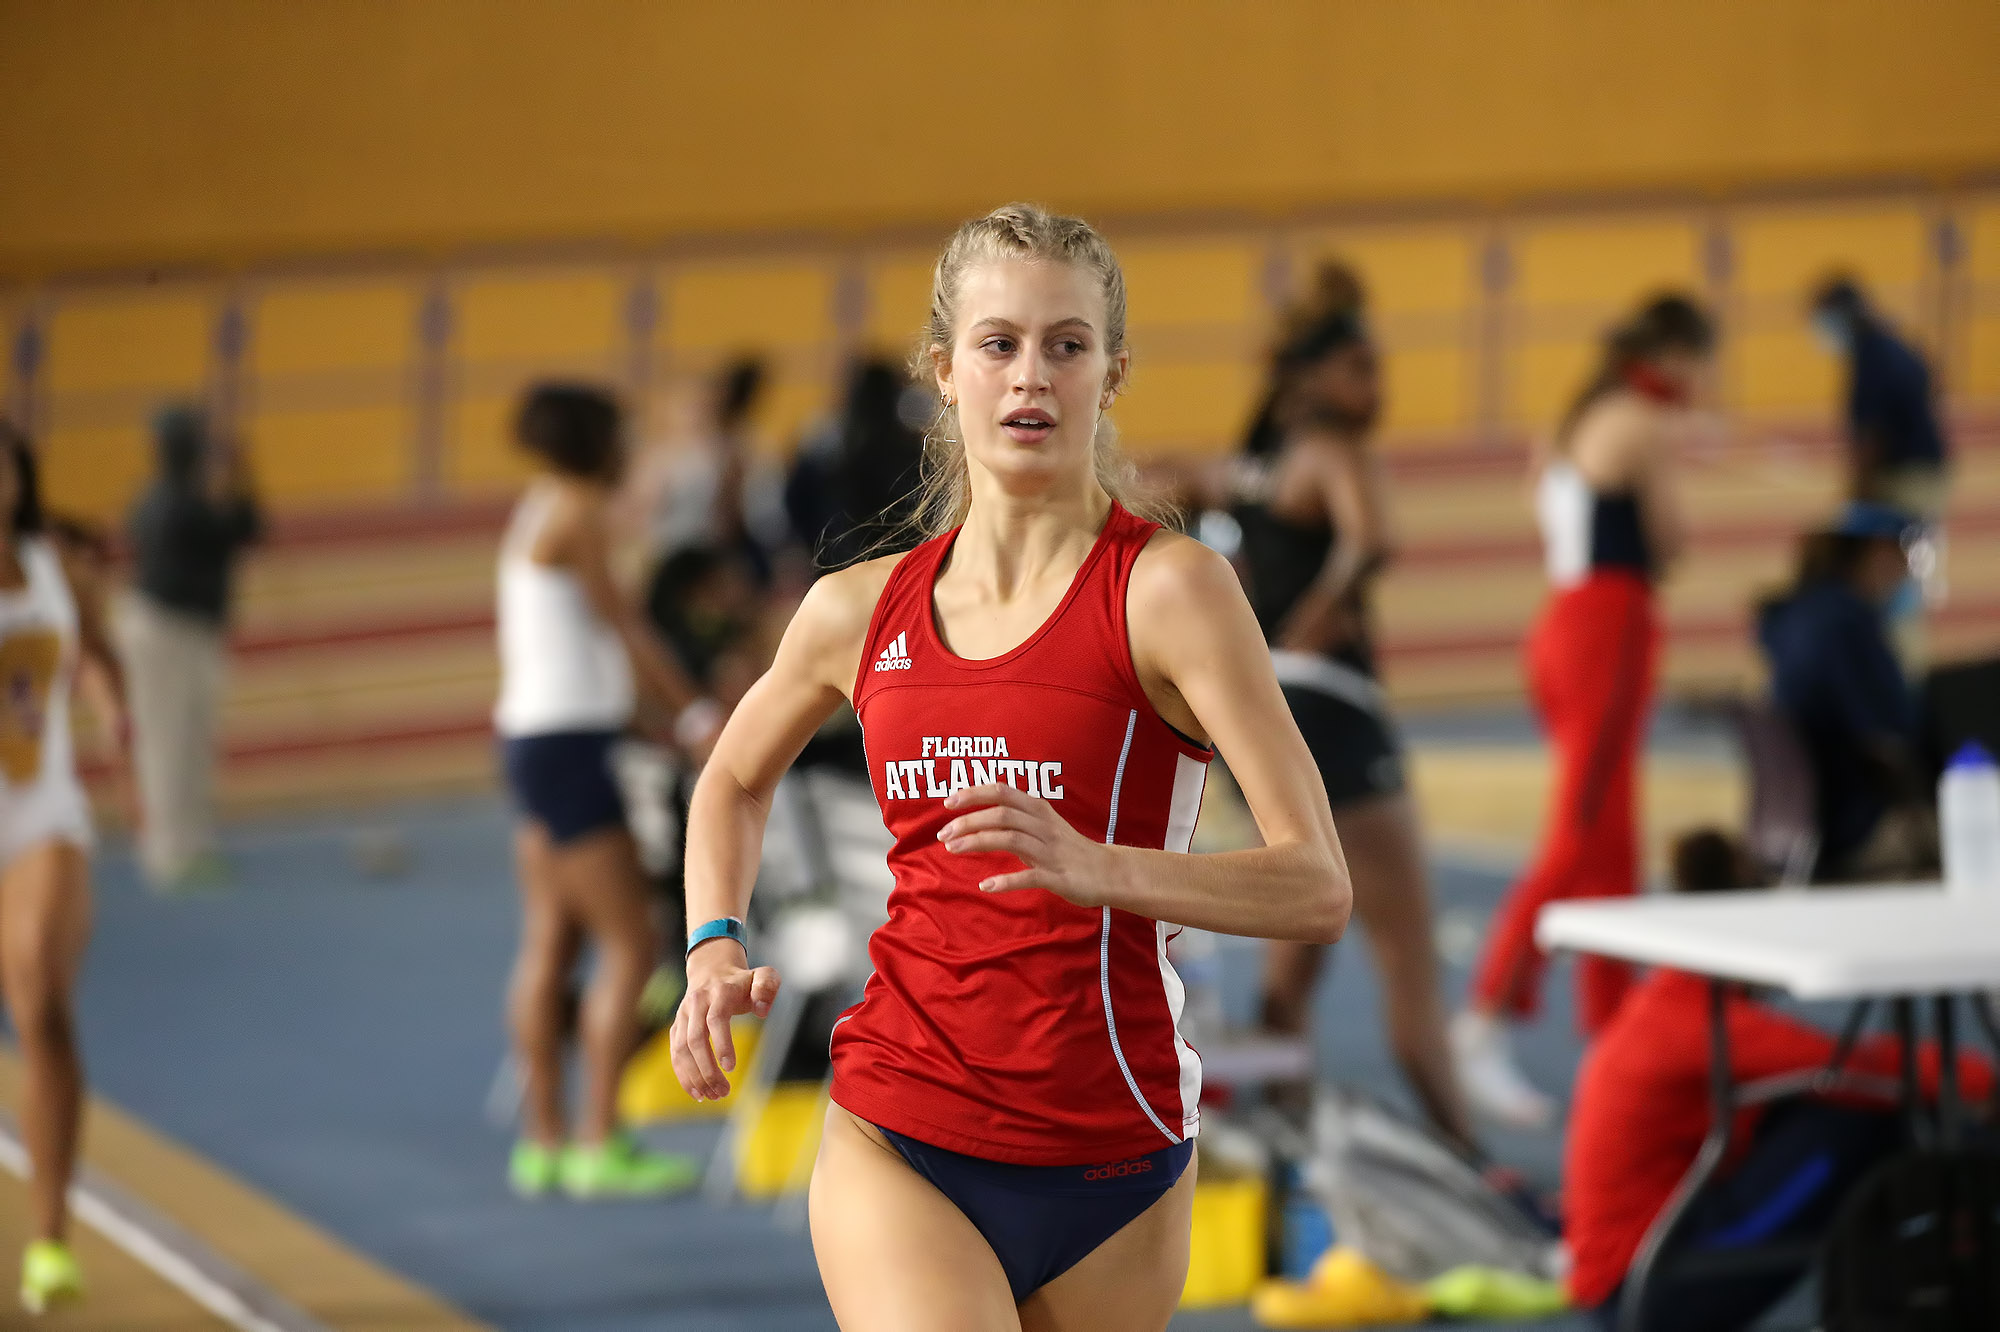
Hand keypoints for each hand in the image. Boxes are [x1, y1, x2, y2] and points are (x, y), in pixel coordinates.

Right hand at [669, 942, 779, 1101]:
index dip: (722, 1043)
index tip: (731, 1068)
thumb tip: (762, 1011)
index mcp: (718, 992)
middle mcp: (696, 1003)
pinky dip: (683, 1074)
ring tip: (712, 1096)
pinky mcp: (676, 1027)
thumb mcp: (763, 976)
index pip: (715, 1019)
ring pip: (681, 1049)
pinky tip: (697, 1092)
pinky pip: (675, 1053)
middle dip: (707, 1069)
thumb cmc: (742, 980)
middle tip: (724, 1092)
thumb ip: (767, 987)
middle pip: (695, 1040)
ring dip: (695, 1076)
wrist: (711, 969)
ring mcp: (683, 1016)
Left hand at [938, 782, 1115, 906]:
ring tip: (953, 850)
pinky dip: (1006, 880)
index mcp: (1039, 810)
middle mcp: (1043, 826)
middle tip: (943, 834)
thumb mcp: (1043, 824)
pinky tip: (986, 885)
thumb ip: (1015, 817)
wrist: (1108, 872)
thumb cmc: (1069, 848)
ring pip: (1010, 839)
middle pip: (1001, 814)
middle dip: (968, 821)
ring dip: (978, 843)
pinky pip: (1029, 876)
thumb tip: (979, 813)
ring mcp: (1051, 851)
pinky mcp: (1058, 876)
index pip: (1002, 791)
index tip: (949, 801)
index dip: (974, 793)